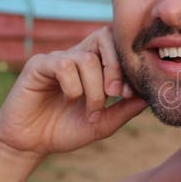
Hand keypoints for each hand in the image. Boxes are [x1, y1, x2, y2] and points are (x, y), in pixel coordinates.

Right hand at [0, 27, 147, 159]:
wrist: (31, 144)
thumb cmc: (66, 131)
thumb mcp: (103, 123)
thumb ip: (126, 109)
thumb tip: (150, 96)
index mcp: (94, 65)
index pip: (117, 45)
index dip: (129, 66)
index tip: (131, 95)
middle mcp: (76, 56)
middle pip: (105, 37)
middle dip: (116, 67)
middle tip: (117, 95)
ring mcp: (57, 58)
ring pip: (87, 58)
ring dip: (95, 88)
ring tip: (91, 110)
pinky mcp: (38, 65)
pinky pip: (64, 65)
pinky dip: (74, 86)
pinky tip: (70, 100)